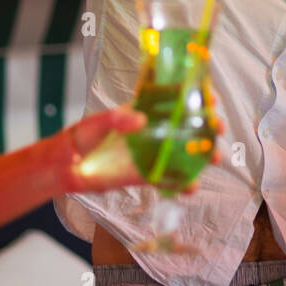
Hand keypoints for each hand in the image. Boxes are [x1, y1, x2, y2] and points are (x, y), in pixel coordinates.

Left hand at [57, 106, 225, 194]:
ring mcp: (150, 154)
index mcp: (143, 112)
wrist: (66, 167)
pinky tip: (193, 186)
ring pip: (183, 153)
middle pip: (187, 127)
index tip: (212, 99)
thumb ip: (116, 119)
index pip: (175, 100)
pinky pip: (168, 179)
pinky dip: (182, 184)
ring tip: (215, 158)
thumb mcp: (97, 122)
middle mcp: (152, 132)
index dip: (196, 99)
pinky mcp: (144, 175)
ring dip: (202, 156)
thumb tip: (140, 120)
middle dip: (208, 127)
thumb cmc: (81, 137)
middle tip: (219, 128)